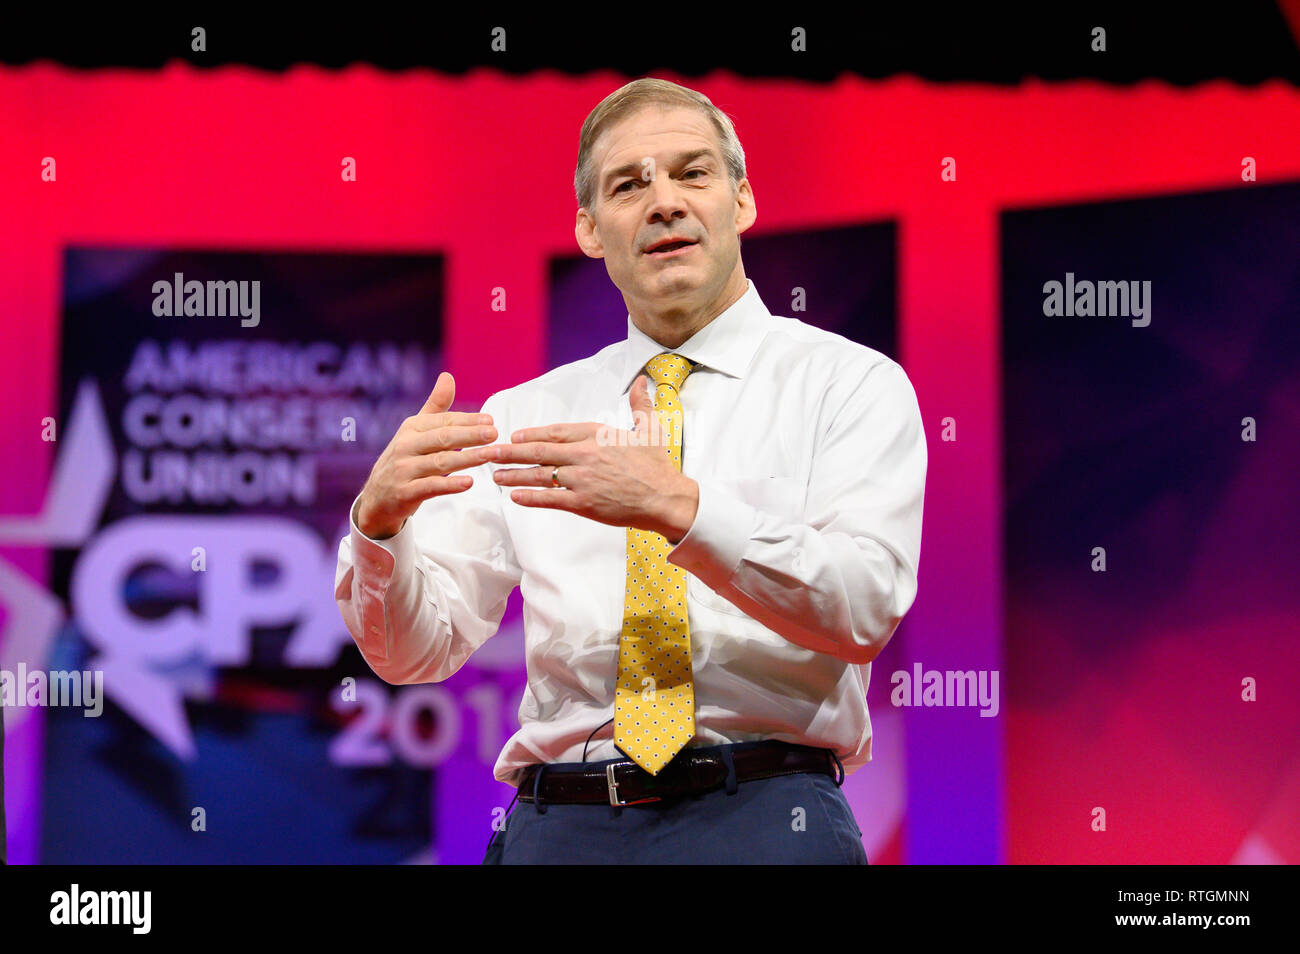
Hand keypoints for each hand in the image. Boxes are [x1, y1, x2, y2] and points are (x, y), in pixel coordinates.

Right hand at [355, 371, 497, 538]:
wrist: (378, 498)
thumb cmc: (405, 459)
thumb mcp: (415, 431)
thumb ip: (435, 406)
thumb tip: (448, 376)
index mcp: (411, 428)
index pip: (443, 421)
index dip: (467, 420)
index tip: (490, 421)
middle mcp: (405, 446)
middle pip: (442, 439)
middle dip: (469, 435)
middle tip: (494, 434)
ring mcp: (403, 470)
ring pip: (439, 463)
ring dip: (467, 459)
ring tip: (489, 456)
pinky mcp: (405, 493)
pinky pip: (430, 487)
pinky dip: (450, 485)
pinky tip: (469, 483)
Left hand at [484, 373, 698, 541]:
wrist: (666, 498)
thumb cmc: (658, 466)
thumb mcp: (651, 429)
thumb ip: (640, 404)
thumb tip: (641, 381)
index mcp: (597, 435)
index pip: (556, 431)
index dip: (532, 435)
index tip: (514, 435)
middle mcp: (585, 454)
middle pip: (539, 451)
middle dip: (510, 452)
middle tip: (489, 452)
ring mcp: (582, 479)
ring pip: (539, 475)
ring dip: (513, 475)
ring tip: (494, 475)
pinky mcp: (583, 503)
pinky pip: (549, 499)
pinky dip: (529, 497)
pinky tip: (514, 496)